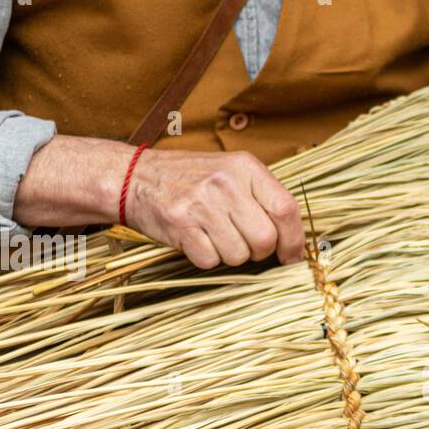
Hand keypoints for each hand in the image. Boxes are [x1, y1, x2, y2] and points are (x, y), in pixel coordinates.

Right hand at [14, 136, 305, 268]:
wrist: (133, 177)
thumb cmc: (190, 180)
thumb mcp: (231, 173)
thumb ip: (263, 199)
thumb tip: (294, 243)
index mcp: (245, 167)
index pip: (287, 209)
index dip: (295, 241)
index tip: (292, 257)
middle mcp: (226, 183)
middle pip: (265, 239)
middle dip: (258, 252)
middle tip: (242, 243)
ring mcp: (202, 204)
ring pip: (239, 255)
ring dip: (230, 255)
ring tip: (213, 235)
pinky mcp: (181, 225)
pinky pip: (211, 261)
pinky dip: (206, 258)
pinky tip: (195, 239)